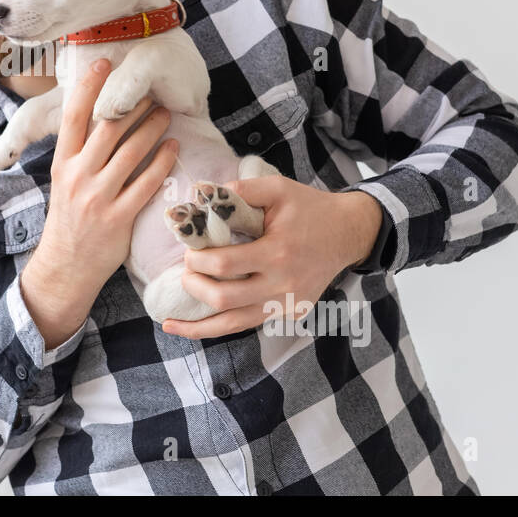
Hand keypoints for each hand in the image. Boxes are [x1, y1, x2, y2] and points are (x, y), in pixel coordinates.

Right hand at [21, 58, 178, 346]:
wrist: (65, 267)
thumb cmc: (70, 219)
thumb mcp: (64, 182)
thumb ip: (81, 153)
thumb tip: (102, 117)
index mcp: (61, 164)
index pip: (73, 117)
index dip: (88, 88)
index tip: (103, 64)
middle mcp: (77, 177)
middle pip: (107, 129)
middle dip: (132, 105)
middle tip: (151, 89)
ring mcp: (97, 198)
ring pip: (130, 153)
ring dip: (152, 128)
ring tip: (167, 113)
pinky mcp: (117, 218)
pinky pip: (145, 184)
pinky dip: (161, 162)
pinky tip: (173, 148)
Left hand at [160, 178, 383, 339]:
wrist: (347, 234)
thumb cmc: (308, 208)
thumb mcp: (278, 188)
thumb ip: (241, 191)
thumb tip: (201, 194)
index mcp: (277, 253)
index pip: (224, 265)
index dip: (197, 260)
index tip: (188, 251)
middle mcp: (282, 285)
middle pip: (224, 299)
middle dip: (195, 286)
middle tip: (185, 273)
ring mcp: (286, 304)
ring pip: (233, 325)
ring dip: (198, 326)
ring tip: (170, 323)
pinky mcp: (289, 314)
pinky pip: (248, 324)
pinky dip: (220, 327)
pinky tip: (195, 328)